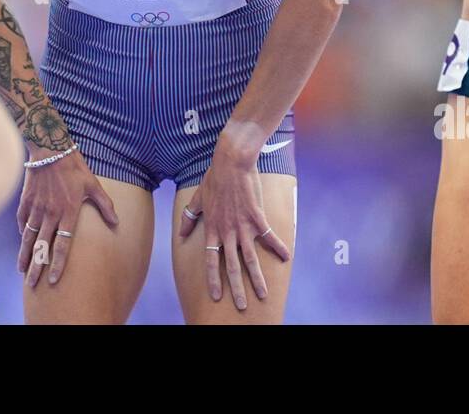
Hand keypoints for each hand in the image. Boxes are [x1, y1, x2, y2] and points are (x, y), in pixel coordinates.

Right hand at [17, 149, 118, 287]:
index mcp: (68, 212)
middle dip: (37, 267)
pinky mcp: (26, 201)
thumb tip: (116, 223)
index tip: (54, 280)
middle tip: (33, 284)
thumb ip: (104, 205)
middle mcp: (50, 213)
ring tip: (22, 270)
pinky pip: (22, 221)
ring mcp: (36, 208)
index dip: (58, 263)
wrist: (50, 149)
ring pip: (28, 237)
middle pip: (42, 246)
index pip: (62, 244)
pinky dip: (22, 233)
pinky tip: (21, 243)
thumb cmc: (75, 167)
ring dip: (25, 255)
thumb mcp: (93, 184)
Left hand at [178, 157, 290, 310]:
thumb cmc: (215, 178)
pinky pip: (268, 236)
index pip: (212, 260)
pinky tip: (285, 258)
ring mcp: (243, 225)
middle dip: (236, 289)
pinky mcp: (257, 216)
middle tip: (240, 307)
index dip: (213, 279)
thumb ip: (190, 216)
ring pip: (250, 258)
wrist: (231, 162)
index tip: (216, 296)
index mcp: (213, 229)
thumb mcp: (198, 198)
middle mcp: (227, 231)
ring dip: (257, 278)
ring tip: (263, 295)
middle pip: (232, 266)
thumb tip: (182, 232)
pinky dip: (278, 247)